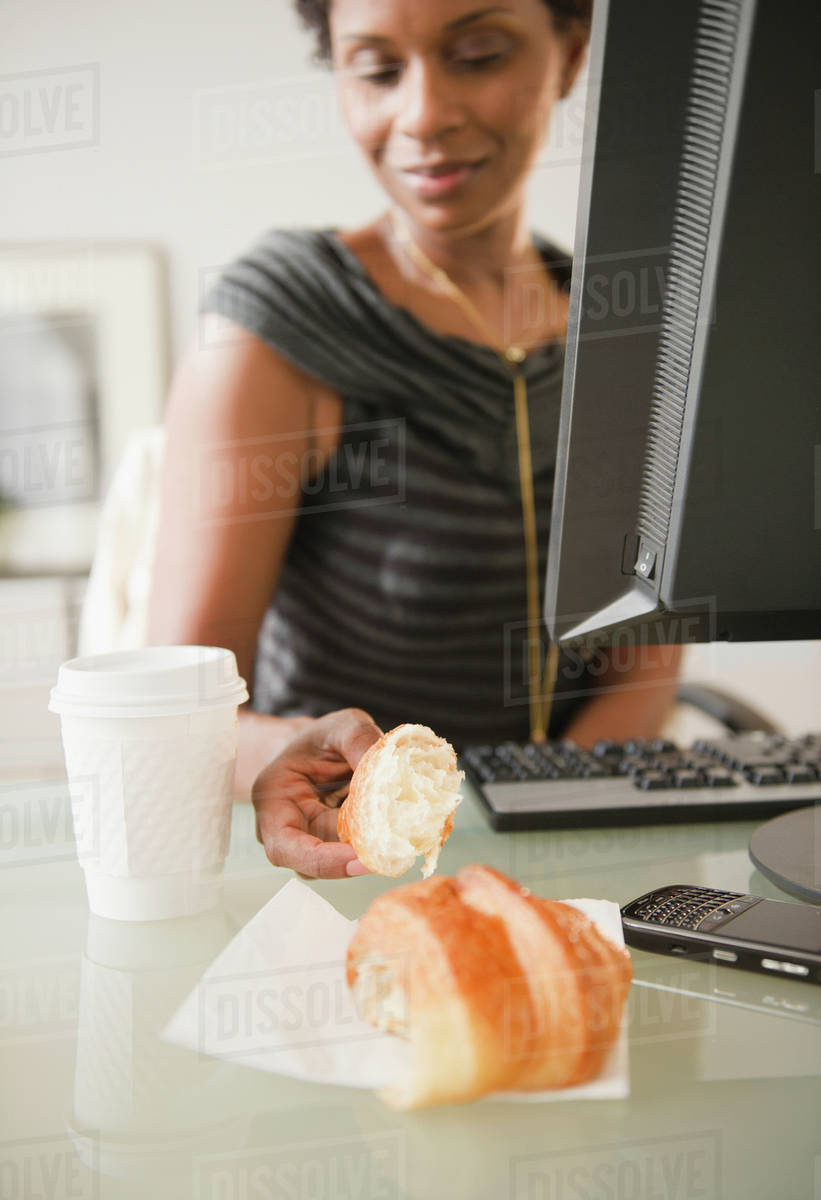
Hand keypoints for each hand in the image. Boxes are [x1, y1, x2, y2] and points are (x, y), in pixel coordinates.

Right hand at [252, 707, 381, 878]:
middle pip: (316, 863)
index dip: (322, 861)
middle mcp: (287, 829)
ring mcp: (313, 841)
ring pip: (340, 860)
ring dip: (370, 849)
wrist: (325, 743)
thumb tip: (387, 773)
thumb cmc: (324, 735)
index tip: (359, 859)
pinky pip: (357, 851)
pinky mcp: (338, 845)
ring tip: (398, 825)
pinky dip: (379, 841)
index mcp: (273, 801)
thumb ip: (361, 741)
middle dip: (355, 856)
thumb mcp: (342, 725)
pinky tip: (398, 823)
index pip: (286, 847)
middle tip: (394, 846)